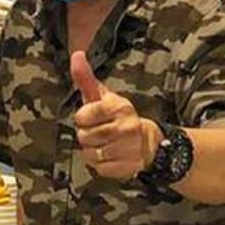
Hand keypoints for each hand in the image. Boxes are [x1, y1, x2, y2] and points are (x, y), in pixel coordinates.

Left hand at [70, 51, 161, 180]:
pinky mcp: (129, 166)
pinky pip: (100, 169)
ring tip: (104, 145)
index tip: (92, 117)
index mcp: (119, 106)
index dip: (83, 118)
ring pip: (90, 154)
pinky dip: (100, 165)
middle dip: (86, 135)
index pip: (83, 115)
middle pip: (84, 136)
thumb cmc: (118, 116)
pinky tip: (110, 156)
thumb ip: (86, 78)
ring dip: (92, 151)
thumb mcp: (103, 96)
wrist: (148, 142)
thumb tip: (76, 55)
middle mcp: (127, 126)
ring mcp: (129, 148)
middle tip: (98, 132)